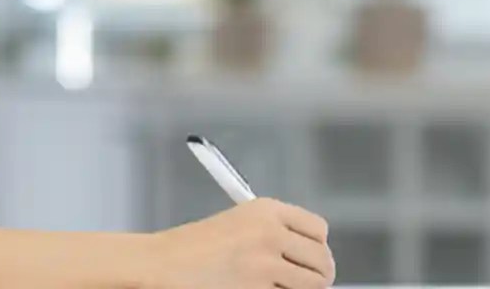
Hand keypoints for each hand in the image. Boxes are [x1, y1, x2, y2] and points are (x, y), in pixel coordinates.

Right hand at [142, 198, 335, 288]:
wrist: (166, 263)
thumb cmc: (196, 245)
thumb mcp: (238, 222)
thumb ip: (275, 231)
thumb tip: (312, 255)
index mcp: (266, 209)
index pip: (318, 229)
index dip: (317, 245)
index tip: (309, 255)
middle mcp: (270, 232)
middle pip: (323, 259)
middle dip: (318, 273)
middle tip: (305, 280)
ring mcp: (265, 263)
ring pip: (313, 284)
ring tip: (281, 285)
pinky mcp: (259, 288)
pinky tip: (259, 288)